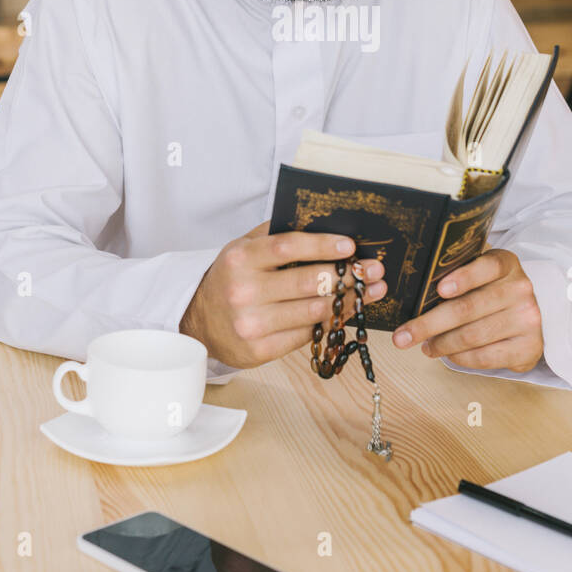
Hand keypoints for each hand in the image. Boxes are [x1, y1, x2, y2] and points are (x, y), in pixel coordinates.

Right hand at [180, 221, 386, 368]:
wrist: (197, 323)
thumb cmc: (229, 279)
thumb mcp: (242, 249)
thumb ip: (274, 234)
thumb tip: (321, 221)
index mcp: (240, 259)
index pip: (288, 247)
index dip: (323, 245)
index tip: (350, 245)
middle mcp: (244, 291)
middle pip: (308, 282)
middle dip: (348, 275)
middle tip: (374, 269)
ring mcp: (252, 324)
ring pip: (313, 311)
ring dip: (348, 300)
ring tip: (371, 291)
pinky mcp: (260, 350)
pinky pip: (306, 335)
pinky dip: (330, 322)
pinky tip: (346, 311)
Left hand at [391, 249, 543, 373]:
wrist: (529, 316)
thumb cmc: (492, 291)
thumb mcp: (482, 274)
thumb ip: (457, 274)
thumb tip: (413, 292)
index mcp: (507, 264)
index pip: (487, 267)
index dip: (464, 277)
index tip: (440, 289)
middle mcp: (521, 289)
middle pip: (468, 308)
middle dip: (429, 324)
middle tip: (402, 336)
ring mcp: (528, 319)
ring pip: (472, 336)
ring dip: (441, 344)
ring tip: (425, 347)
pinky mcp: (529, 347)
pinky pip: (485, 357)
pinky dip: (460, 358)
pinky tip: (447, 355)